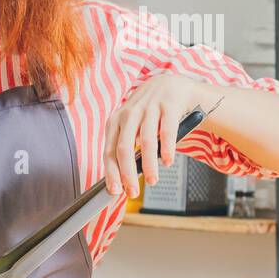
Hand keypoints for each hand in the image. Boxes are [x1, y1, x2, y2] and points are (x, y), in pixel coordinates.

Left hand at [104, 72, 206, 198]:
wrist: (170, 85)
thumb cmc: (147, 113)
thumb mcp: (131, 126)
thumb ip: (125, 147)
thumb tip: (121, 179)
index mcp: (115, 121)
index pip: (109, 151)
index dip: (111, 173)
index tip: (115, 191)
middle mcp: (129, 114)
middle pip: (124, 149)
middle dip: (127, 174)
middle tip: (133, 192)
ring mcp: (149, 108)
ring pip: (146, 142)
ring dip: (149, 165)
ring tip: (153, 180)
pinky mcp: (168, 105)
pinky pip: (167, 132)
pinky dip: (167, 149)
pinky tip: (167, 162)